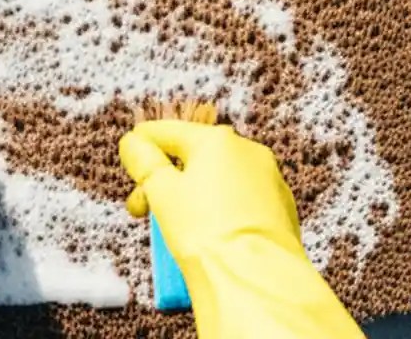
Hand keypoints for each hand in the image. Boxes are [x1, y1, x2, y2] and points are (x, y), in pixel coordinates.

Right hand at [119, 121, 364, 338]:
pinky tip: (209, 235)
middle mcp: (249, 151)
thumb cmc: (205, 232)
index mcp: (218, 140)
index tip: (129, 159)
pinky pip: (241, 201)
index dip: (142, 145)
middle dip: (164, 180)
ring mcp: (270, 179)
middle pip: (195, 157)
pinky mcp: (281, 208)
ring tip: (176, 228)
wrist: (255, 277)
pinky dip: (220, 211)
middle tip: (143, 210)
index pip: (169, 131)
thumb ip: (143, 161)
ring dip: (192, 196)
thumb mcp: (161, 192)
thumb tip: (134, 143)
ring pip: (219, 179)